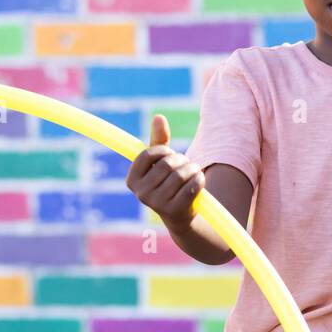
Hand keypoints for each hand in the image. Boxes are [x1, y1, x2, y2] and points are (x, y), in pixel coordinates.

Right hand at [125, 113, 204, 232]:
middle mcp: (141, 194)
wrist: (180, 214)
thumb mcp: (160, 162)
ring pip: (180, 175)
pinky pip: (191, 187)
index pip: (147, 154)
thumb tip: (158, 117)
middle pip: (166, 164)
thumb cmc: (168, 182)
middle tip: (186, 164)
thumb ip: (158, 140)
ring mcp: (157, 204)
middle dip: (181, 160)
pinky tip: (199, 180)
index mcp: (132, 180)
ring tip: (194, 171)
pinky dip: (199, 180)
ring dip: (192, 169)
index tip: (170, 154)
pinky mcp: (174, 211)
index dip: (163, 150)